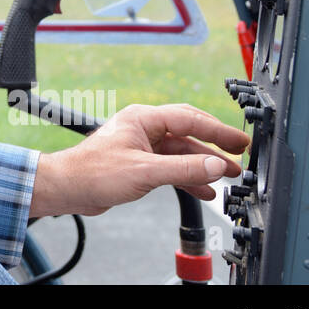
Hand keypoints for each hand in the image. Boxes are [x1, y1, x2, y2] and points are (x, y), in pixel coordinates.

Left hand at [28, 103, 249, 218]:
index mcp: (144, 119)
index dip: (218, 131)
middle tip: (239, 155)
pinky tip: (204, 189)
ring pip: (181, 151)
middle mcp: (144, 128)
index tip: (240, 142)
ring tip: (226, 176)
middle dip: (215, 145)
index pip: (190, 119)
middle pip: (188, 132)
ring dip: (203, 164)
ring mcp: (142, 146)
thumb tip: (215, 165)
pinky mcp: (139, 163)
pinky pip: (171, 166)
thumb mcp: (145, 172)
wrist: (68, 188)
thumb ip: (183, 168)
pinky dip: (188, 177)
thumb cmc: (94, 172)